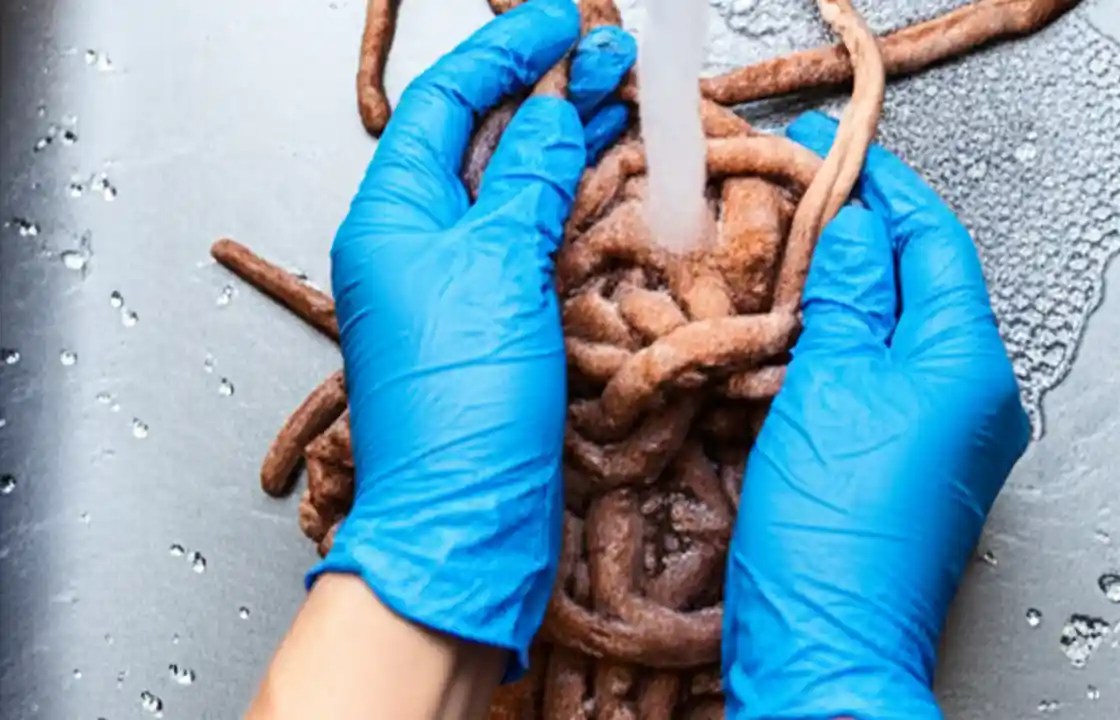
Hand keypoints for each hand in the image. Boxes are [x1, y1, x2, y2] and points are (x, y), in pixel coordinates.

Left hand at [308, 0, 636, 675]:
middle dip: (542, 91)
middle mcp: (419, 244)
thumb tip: (550, 113)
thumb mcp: (495, 270)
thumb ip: (525, 182)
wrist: (464, 519)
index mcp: (393, 218)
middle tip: (606, 56)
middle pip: (481, 140)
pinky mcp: (498, 320)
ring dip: (562, 141)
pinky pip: (532, 238)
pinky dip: (569, 201)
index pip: (446, 105)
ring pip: (513, 187)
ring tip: (618, 98)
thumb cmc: (460, 405)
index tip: (556, 22)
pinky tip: (604, 175)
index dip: (502, 55)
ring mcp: (460, 284)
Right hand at [722, 112, 1029, 718]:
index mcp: (970, 364)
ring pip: (897, 331)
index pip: (933, 242)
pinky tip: (795, 331)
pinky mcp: (908, 463)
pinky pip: (882, 378)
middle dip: (861, 236)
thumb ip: (847, 294)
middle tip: (798, 196)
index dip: (883, 187)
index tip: (832, 148)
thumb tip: (855, 224)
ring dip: (846, 289)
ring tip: (787, 252)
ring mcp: (945, 434)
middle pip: (921, 285)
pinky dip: (842, 343)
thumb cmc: (832, 524)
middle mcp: (975, 396)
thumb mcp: (829, 386)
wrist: (826, 645)